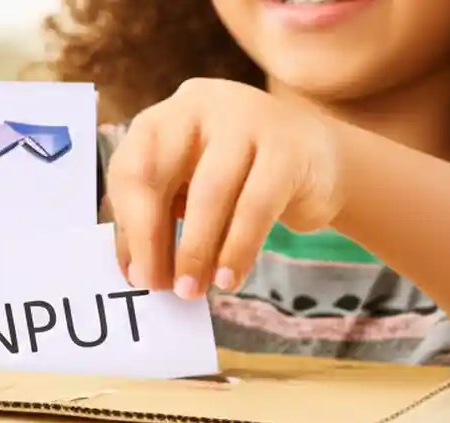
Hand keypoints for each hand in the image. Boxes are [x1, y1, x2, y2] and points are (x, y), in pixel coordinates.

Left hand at [106, 78, 346, 298]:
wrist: (321, 161)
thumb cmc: (242, 179)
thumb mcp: (189, 190)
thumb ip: (159, 220)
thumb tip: (136, 272)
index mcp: (167, 116)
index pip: (129, 168)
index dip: (127, 225)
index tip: (136, 274)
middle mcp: (201, 106)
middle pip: (157, 174)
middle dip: (151, 238)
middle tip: (156, 286)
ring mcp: (247, 119)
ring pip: (208, 194)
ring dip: (194, 250)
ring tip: (190, 290)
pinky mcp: (288, 148)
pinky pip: (254, 207)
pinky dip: (237, 249)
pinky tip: (228, 279)